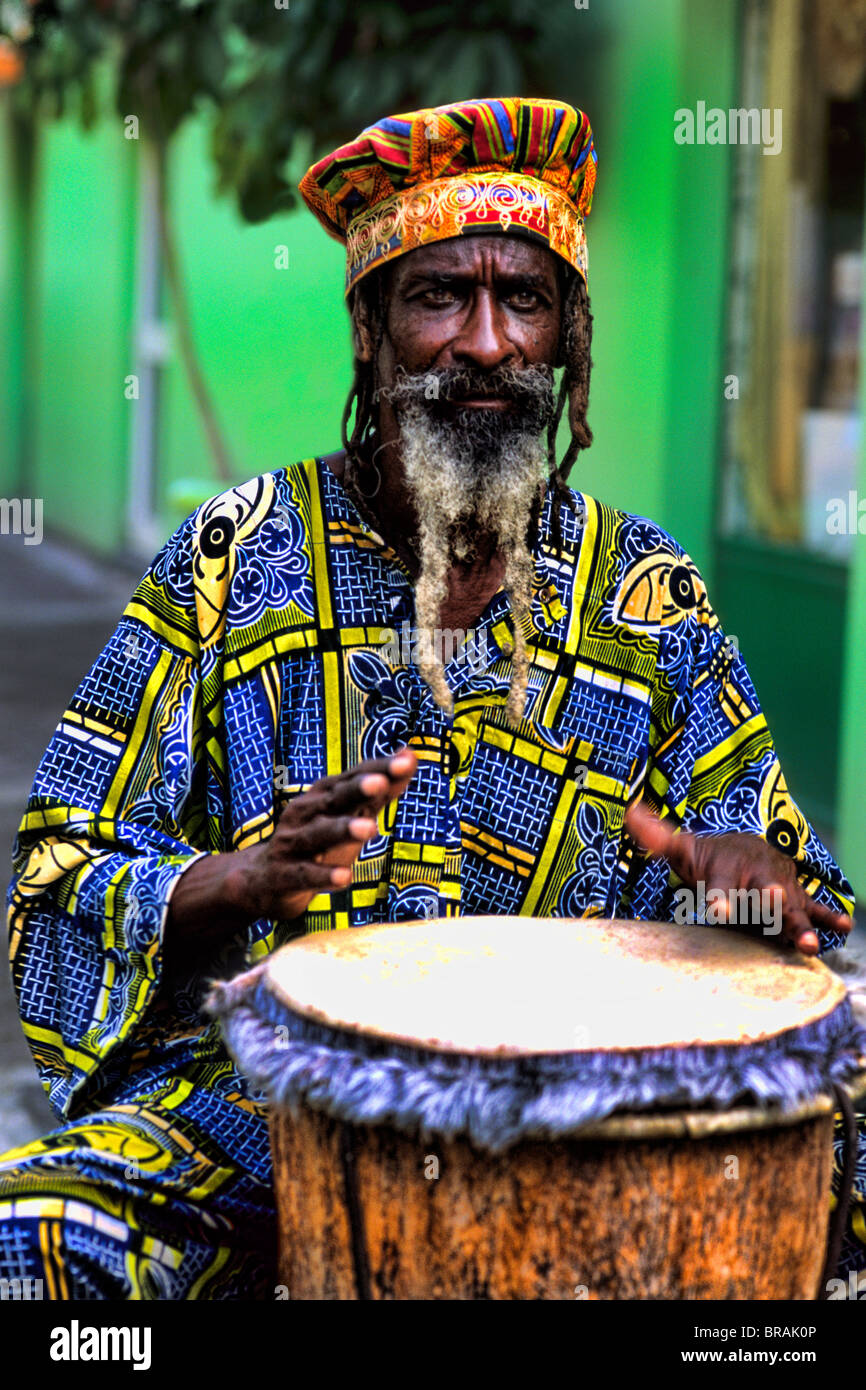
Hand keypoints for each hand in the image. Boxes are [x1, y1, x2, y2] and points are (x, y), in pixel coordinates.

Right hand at [164, 748, 416, 964]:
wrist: (262, 879)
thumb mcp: (348, 814)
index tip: (407, 760)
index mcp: (323, 796)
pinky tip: (345, 877)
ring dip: (343, 830)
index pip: (353, 777)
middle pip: (334, 798)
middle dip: (357, 789)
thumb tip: (411, 757)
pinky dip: (323, 875)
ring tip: (370, 828)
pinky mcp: (284, 875)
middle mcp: (306, 813)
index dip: (379, 769)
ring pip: (319, 834)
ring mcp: (292, 843)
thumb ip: (380, 791)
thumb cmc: (315, 841)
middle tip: (380, 783)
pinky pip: (305, 874)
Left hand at [624, 802, 851, 956]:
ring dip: (801, 924)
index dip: (717, 896)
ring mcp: (781, 889)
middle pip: (762, 895)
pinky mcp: (797, 901)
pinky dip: (829, 918)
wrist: (747, 850)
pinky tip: (843, 929)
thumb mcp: (684, 847)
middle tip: (773, 904)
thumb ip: (658, 836)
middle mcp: (756, 878)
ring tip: (809, 943)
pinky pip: (816, 909)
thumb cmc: (711, 858)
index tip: (717, 908)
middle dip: (768, 903)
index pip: (719, 884)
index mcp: (726, 868)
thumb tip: (628, 811)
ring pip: (792, 908)